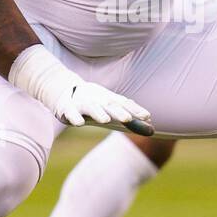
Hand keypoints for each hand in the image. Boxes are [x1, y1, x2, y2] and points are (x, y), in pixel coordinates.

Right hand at [9, 44, 154, 134]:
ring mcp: (82, 104)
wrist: (64, 89)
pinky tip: (79, 123)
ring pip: (91, 109)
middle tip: (127, 119)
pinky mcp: (67, 109)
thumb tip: (153, 127)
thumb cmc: (94, 101)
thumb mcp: (112, 107)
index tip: (147, 116)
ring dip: (98, 114)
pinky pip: (71, 114)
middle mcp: (98, 100)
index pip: (124, 104)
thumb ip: (130, 119)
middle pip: (110, 106)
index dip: (135, 110)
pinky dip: (75, 118)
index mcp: (109, 100)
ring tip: (105, 120)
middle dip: (118, 112)